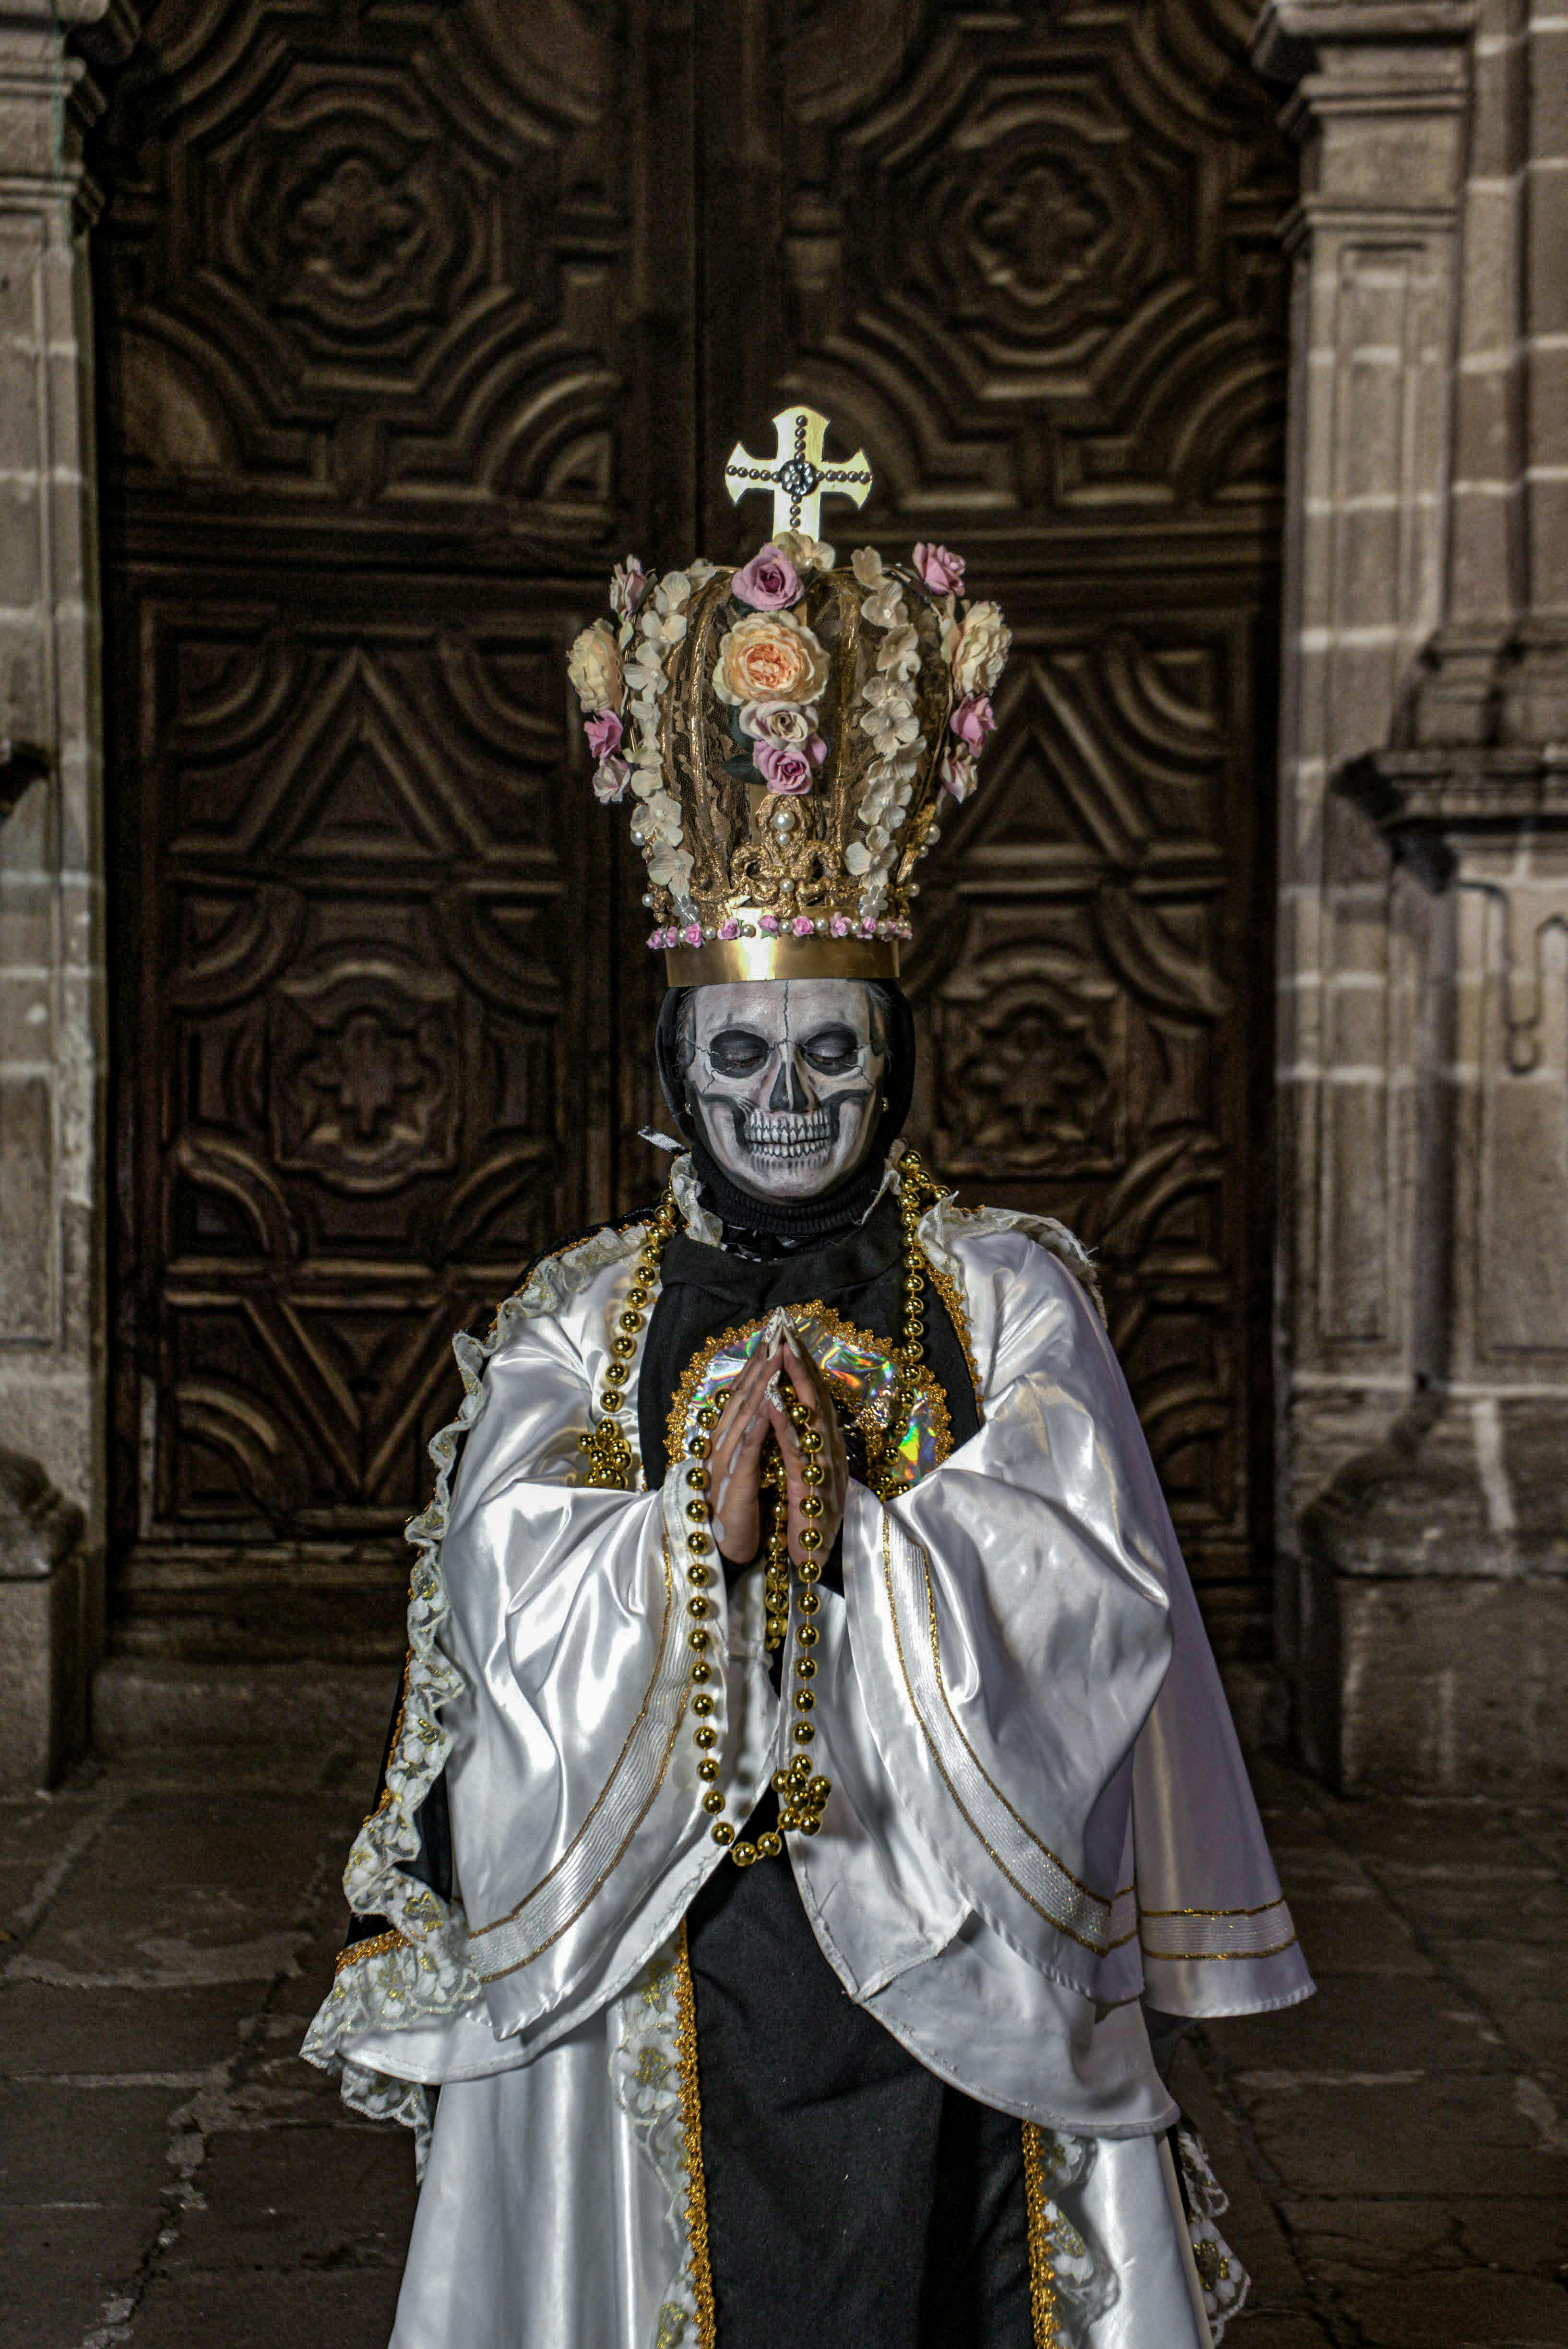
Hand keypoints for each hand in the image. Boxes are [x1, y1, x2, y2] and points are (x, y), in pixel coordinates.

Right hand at [705, 1339, 783, 1563]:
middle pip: (743, 1394)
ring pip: (744, 1414)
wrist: (720, 1551)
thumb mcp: (745, 1468)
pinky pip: (746, 1450)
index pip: (744, 1394)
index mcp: (728, 1440)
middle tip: (776, 1326)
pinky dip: (757, 1425)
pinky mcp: (733, 1485)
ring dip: (760, 1383)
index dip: (757, 1363)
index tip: (773, 1333)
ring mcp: (726, 1462)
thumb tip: (760, 1411)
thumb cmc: (736, 1512)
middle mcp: (723, 1445)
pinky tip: (767, 1404)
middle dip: (761, 1360)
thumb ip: (749, 1440)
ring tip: (775, 1354)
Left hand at [766, 1338, 847, 1570]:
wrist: (814, 1566)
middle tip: (788, 1329)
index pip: (814, 1401)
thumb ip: (800, 1448)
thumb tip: (790, 1416)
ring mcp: (825, 1472)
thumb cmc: (804, 1522)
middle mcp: (829, 1455)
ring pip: (812, 1419)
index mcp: (822, 1450)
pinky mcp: (812, 1492)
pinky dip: (785, 1425)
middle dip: (802, 1364)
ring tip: (783, 1352)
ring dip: (797, 1384)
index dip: (803, 1368)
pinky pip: (797, 1453)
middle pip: (818, 1400)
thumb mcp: (801, 1478)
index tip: (789, 1337)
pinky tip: (774, 1403)